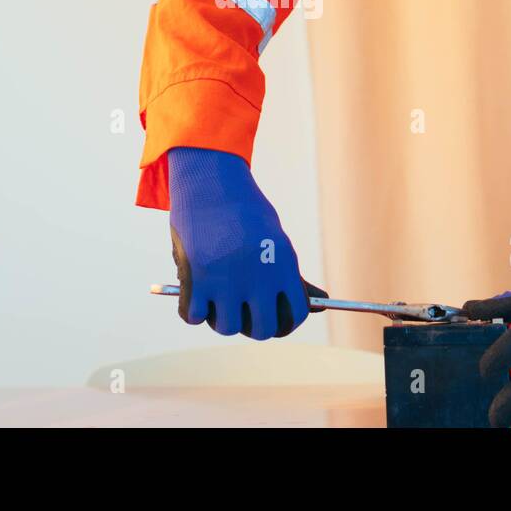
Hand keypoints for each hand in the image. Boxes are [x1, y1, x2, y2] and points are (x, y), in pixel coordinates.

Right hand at [167, 147, 324, 339]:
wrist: (209, 179)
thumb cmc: (243, 211)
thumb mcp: (273, 238)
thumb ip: (289, 275)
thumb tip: (318, 306)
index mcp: (283, 263)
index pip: (294, 315)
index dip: (283, 323)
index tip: (271, 319)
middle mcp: (257, 276)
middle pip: (261, 330)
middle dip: (251, 325)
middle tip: (241, 311)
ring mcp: (225, 279)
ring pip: (226, 326)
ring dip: (219, 317)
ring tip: (215, 297)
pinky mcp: (195, 277)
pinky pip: (192, 316)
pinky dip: (191, 310)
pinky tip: (194, 293)